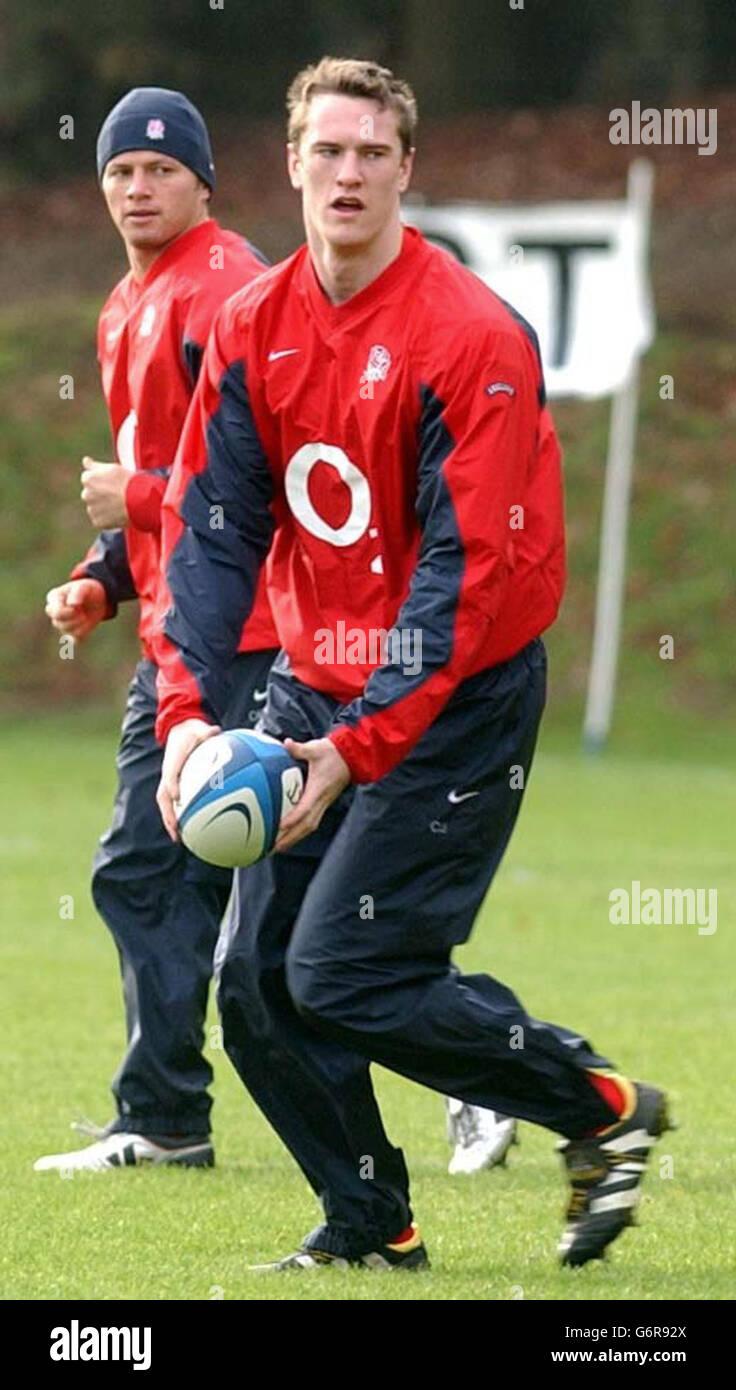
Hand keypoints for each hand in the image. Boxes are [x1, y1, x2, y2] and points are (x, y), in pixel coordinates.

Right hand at [45, 579, 107, 641]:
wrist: (97, 599)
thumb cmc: (88, 590)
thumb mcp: (85, 587)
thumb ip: (77, 592)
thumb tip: (72, 604)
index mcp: (53, 598)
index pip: (54, 612)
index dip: (67, 612)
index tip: (78, 607)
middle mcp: (54, 612)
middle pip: (57, 623)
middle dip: (73, 619)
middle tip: (83, 612)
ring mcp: (62, 624)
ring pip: (66, 632)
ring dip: (80, 625)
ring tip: (85, 615)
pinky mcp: (72, 634)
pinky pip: (76, 640)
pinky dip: (84, 633)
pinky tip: (87, 624)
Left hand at [80, 458, 130, 527]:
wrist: (140, 501)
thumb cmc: (127, 482)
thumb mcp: (112, 468)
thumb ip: (95, 465)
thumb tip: (85, 460)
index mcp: (87, 479)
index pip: (88, 479)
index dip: (102, 480)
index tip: (113, 483)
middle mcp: (86, 494)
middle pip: (90, 494)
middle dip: (100, 494)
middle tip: (116, 494)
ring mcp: (91, 509)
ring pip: (95, 507)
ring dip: (103, 506)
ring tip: (118, 504)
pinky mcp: (97, 521)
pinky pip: (100, 519)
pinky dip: (107, 518)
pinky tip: (118, 513)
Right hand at [156, 719, 220, 841]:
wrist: (179, 730)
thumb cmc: (192, 731)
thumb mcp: (200, 729)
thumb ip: (207, 732)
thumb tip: (216, 730)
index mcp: (173, 759)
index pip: (170, 773)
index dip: (172, 784)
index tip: (177, 797)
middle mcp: (168, 773)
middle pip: (163, 797)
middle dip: (167, 813)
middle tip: (175, 829)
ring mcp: (170, 781)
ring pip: (166, 804)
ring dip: (170, 821)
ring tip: (178, 838)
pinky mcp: (174, 785)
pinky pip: (175, 803)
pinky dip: (179, 817)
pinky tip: (191, 830)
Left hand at [274, 737, 350, 851]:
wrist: (352, 757)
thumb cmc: (333, 753)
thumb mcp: (316, 748)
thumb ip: (300, 749)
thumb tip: (287, 743)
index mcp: (319, 788)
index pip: (306, 807)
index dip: (294, 817)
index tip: (280, 825)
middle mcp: (322, 800)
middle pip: (307, 825)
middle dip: (291, 837)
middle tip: (274, 847)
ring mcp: (324, 804)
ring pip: (310, 826)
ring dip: (295, 838)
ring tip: (278, 847)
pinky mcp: (324, 804)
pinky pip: (311, 821)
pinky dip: (300, 831)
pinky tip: (288, 835)